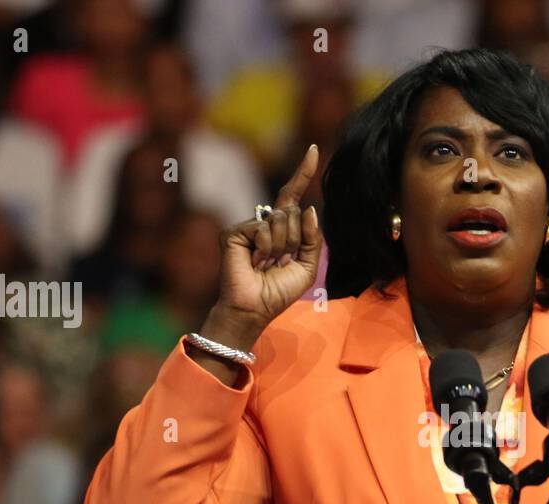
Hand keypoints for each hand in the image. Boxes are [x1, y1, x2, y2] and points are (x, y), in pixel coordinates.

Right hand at [203, 144, 323, 348]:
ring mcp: (249, 226)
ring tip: (267, 264)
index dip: (303, 172)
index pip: (293, 195)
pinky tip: (255, 263)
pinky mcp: (234, 232)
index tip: (313, 149)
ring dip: (282, 247)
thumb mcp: (307, 266)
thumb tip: (310, 208)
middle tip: (280, 262)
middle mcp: (265, 222)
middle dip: (296, 240)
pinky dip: (265, 249)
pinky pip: (263, 229)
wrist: (255, 308)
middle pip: (294, 213)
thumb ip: (313, 238)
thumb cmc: (278, 291)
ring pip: (282, 220)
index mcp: (282, 228)